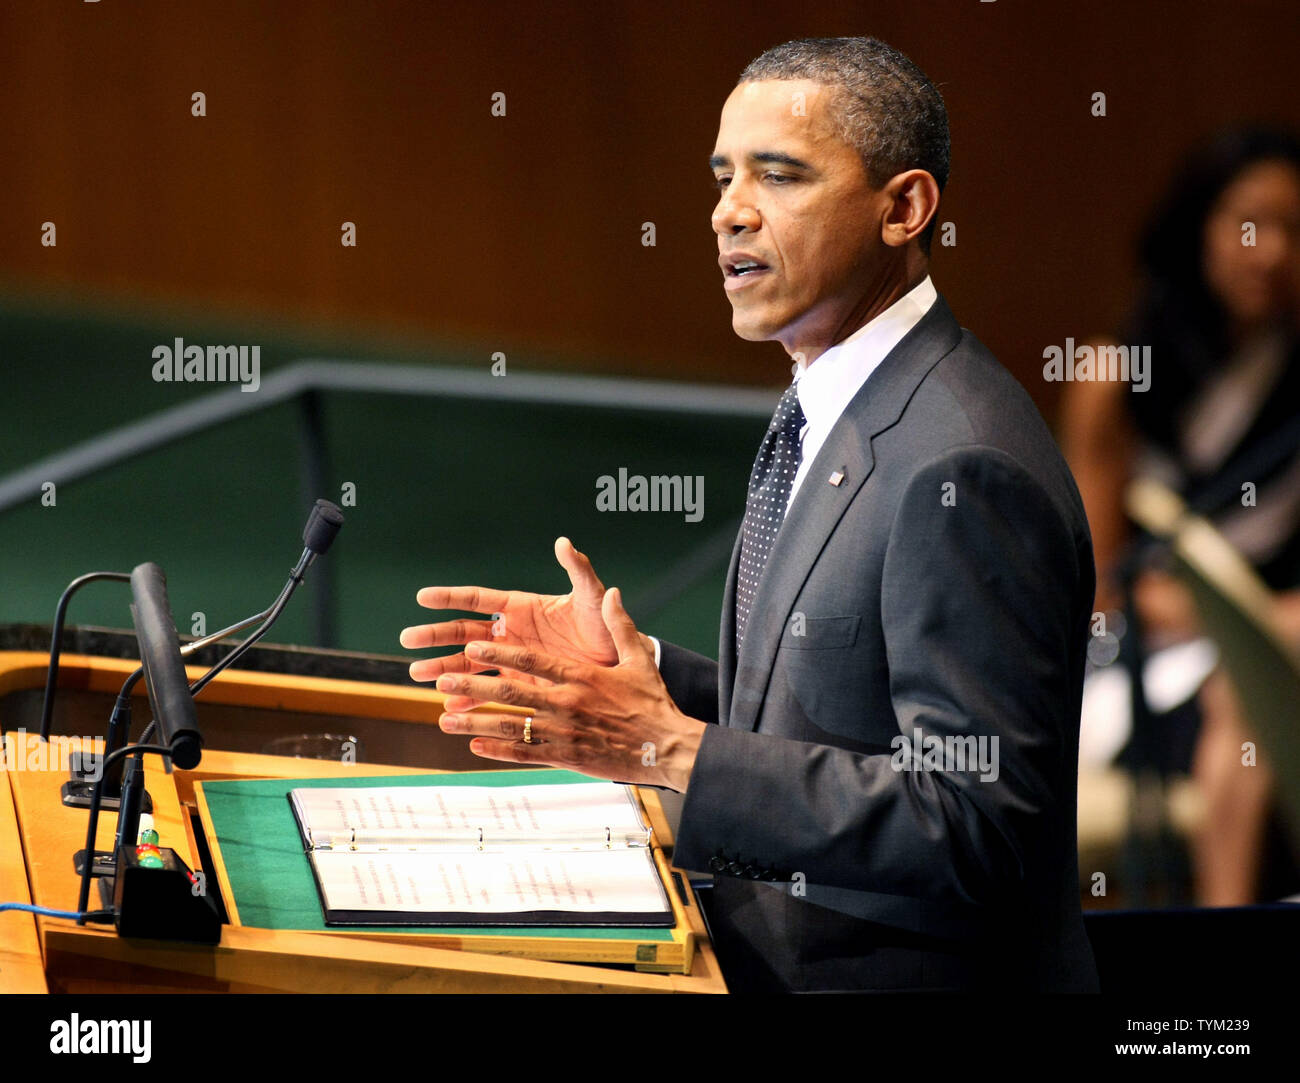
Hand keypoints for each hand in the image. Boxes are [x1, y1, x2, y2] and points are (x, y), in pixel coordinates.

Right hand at [401, 538, 623, 709]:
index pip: (478, 598)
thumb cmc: (605, 628)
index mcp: (521, 606)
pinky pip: (487, 692)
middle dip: (435, 635)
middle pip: (463, 631)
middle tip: (407, 639)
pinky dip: (468, 700)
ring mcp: (511, 659)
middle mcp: (510, 632)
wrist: (616, 666)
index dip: (450, 597)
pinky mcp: (518, 684)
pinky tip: (450, 709)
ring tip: (417, 675)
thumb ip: (578, 571)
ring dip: (443, 668)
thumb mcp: (593, 600)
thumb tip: (565, 542)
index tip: (422, 597)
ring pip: (468, 663)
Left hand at [434, 586, 705, 791]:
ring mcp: (564, 732)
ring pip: (511, 724)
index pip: (531, 660)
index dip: (499, 652)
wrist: (668, 748)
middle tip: (441, 680)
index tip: (472, 646)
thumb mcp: (639, 658)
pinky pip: (526, 753)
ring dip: (475, 721)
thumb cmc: (653, 702)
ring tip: (445, 719)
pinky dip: (498, 750)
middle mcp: (567, 703)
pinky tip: (474, 747)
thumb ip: (620, 624)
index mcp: (581, 676)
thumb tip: (613, 592)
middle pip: (511, 691)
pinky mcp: (567, 757)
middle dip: (472, 685)